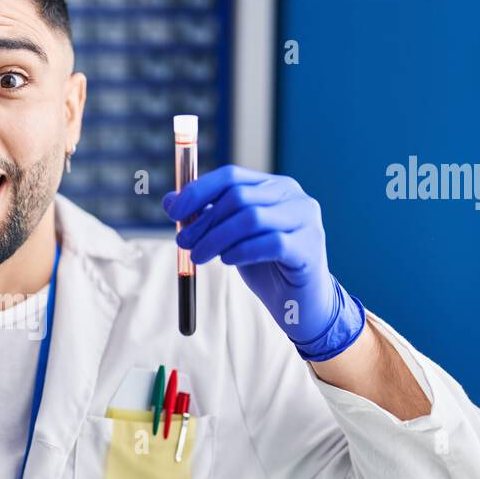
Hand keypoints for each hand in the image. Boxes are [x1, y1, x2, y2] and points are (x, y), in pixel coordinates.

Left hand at [163, 165, 363, 360]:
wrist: (302, 302)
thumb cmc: (266, 266)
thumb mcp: (231, 238)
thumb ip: (206, 216)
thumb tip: (170, 200)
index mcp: (274, 187)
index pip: (231, 176)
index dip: (198, 191)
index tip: (173, 212)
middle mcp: (293, 197)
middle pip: (239, 196)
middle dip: (204, 220)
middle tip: (183, 242)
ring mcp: (305, 220)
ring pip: (252, 218)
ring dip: (216, 238)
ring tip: (199, 256)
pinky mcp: (309, 247)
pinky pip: (270, 243)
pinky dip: (242, 251)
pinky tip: (228, 261)